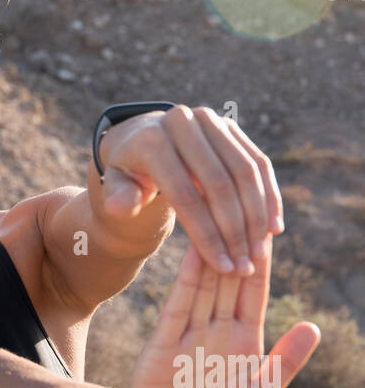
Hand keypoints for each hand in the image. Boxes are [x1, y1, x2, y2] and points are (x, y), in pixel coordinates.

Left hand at [99, 104, 284, 275]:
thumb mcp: (114, 186)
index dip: (205, 234)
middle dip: (235, 230)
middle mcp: (183, 122)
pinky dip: (269, 196)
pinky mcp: (231, 127)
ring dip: (257, 216)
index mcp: (151, 140)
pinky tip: (273, 228)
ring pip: (245, 172)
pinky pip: (258, 164)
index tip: (221, 266)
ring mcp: (211, 120)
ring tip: (259, 253)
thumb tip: (122, 207)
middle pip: (218, 183)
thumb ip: (116, 198)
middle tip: (245, 265)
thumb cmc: (127, 174)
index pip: (183, 193)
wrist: (140, 141)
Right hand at [115, 233, 320, 387]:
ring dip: (216, 252)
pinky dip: (190, 278)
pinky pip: (180, 304)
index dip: (263, 265)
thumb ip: (283, 365)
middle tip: (246, 204)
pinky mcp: (164, 341)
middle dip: (240, 246)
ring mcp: (189, 333)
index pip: (255, 294)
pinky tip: (197, 251)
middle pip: (232, 280)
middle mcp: (216, 331)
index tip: (270, 230)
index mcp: (242, 344)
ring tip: (222, 214)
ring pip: (207, 284)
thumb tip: (312, 326)